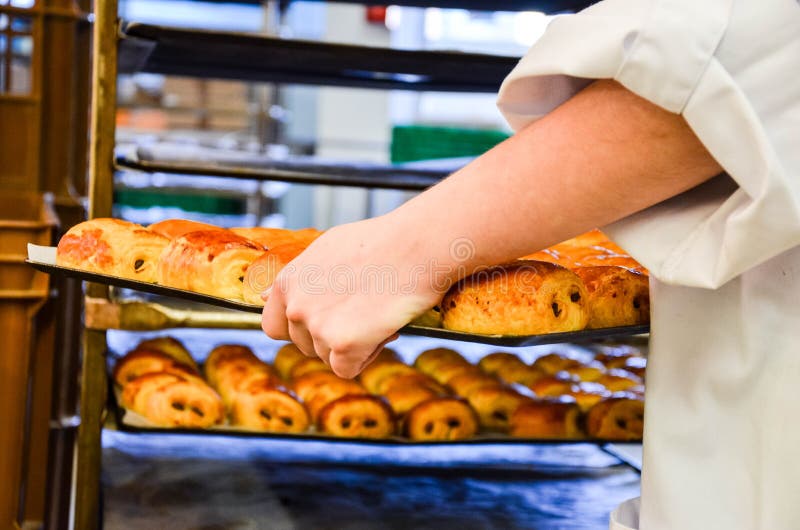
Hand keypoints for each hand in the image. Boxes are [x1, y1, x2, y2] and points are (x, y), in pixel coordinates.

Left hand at [261, 215, 443, 377]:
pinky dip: (366, 355)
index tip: (327, 321)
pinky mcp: (341, 343)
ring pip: (327, 357)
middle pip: (304, 344)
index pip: (274, 324)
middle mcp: (295, 304)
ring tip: (377, 313)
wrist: (416, 245)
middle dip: (331, 336)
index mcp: (288, 281)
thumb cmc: (381, 242)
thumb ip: (297, 278)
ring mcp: (316, 325)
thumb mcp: (326, 251)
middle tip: (363, 312)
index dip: (302, 327)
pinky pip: (347, 369)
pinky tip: (383, 328)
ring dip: (352, 345)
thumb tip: (262, 296)